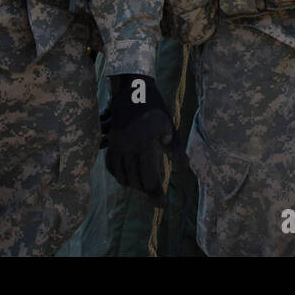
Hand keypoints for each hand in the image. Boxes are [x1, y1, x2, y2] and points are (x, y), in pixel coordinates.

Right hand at [102, 74, 173, 201]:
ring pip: (121, 175)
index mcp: (144, 145)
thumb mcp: (168, 126)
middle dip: (145, 191)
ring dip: (132, 184)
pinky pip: (110, 165)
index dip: (155, 194)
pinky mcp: (111, 142)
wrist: (132, 90)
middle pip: (135, 180)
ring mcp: (117, 146)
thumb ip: (174, 148)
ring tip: (142, 186)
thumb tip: (184, 167)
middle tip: (155, 195)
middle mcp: (128, 148)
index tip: (161, 204)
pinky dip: (118, 174)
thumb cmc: (154, 107)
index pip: (149, 178)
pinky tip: (125, 177)